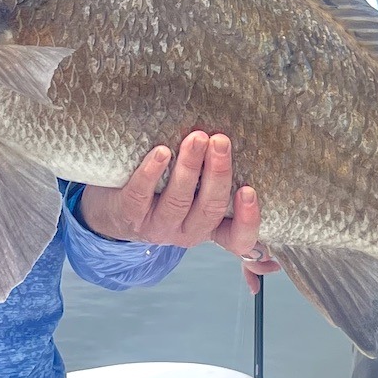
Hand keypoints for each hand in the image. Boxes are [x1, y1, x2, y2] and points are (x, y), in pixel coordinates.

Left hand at [77, 131, 279, 292]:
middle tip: (221, 141)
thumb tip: (265, 203)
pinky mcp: (129, 214)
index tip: (249, 190)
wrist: (112, 213)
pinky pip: (141, 195)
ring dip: (189, 167)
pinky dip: (152, 172)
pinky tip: (161, 152)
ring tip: (196, 138)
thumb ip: (224, 198)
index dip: (247, 219)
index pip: (238, 239)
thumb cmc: (165, 198)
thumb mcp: (196, 205)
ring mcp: (157, 226)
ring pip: (178, 200)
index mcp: (209, 230)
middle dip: (218, 173)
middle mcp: (186, 233)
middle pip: (209, 208)